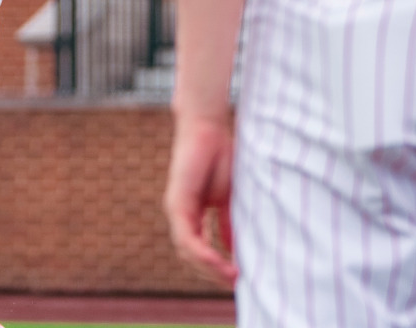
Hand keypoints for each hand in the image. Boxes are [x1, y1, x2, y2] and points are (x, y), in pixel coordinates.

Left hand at [165, 113, 236, 284]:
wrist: (208, 129)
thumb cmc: (221, 158)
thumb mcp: (230, 199)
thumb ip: (229, 224)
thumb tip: (235, 252)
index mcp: (194, 215)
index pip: (201, 251)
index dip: (217, 268)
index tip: (238, 280)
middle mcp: (182, 216)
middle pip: (193, 256)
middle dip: (213, 274)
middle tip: (236, 285)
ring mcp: (177, 210)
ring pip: (187, 252)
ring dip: (209, 268)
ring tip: (232, 278)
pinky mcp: (177, 203)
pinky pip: (187, 237)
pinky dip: (202, 253)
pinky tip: (218, 262)